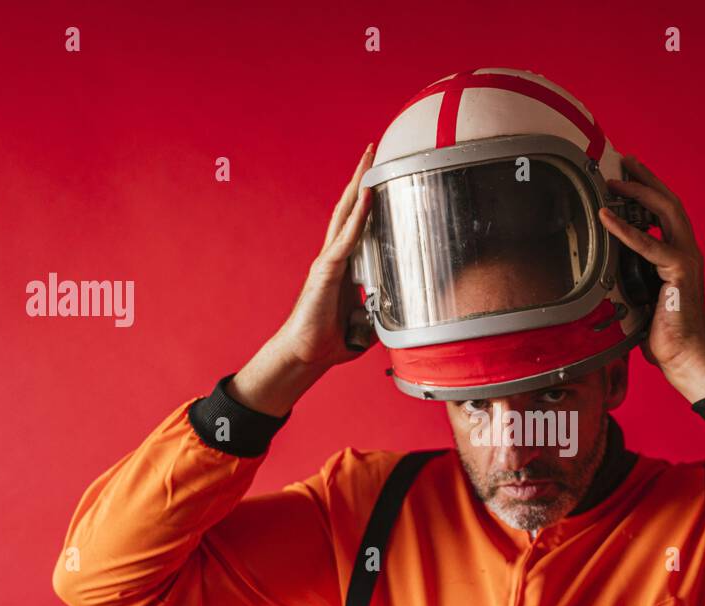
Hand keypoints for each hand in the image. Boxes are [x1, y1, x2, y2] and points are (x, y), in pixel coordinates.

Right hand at [228, 144, 376, 416]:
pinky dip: (358, 214)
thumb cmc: (329, 342)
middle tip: (373, 151)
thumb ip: (379, 315)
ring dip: (358, 185)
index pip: (356, 225)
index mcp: (342, 267)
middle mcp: (333, 257)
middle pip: (347, 209)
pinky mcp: (326, 270)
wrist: (306, 355)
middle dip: (360, 178)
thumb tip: (398, 314)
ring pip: (345, 214)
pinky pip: (346, 236)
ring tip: (370, 159)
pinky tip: (368, 195)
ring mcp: (328, 261)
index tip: (379, 178)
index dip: (366, 201)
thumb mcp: (364, 326)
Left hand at [598, 155, 704, 402]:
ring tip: (614, 182)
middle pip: (669, 202)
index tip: (631, 174)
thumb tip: (606, 269)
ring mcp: (686, 260)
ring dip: (639, 193)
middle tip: (625, 162)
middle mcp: (688, 252)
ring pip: (666, 212)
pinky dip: (625, 229)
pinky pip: (649, 244)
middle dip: (646, 179)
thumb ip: (632, 277)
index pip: (667, 214)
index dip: (650, 190)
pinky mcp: (678, 272)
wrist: (685, 356)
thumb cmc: (665, 334)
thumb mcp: (643, 298)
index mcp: (681, 257)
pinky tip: (607, 217)